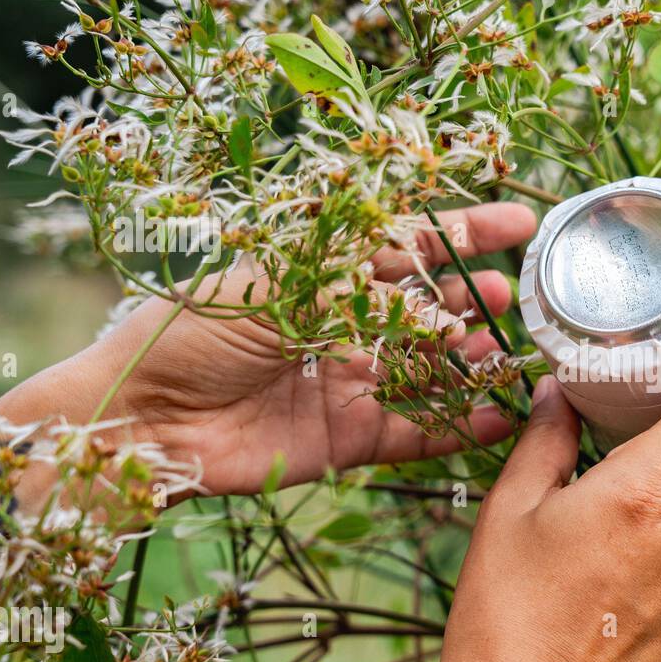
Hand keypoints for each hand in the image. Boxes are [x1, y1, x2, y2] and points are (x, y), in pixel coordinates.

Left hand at [0, 203, 535, 499]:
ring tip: (506, 355)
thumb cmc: (191, 331)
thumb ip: (360, 294)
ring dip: (472, 362)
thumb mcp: (278, 288)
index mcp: (324, 273)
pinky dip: (456, 428)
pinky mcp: (347, 439)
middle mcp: (344, 324)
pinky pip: (415, 433)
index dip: (463, 230)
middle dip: (472, 299)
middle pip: (427, 307)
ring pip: (430, 370)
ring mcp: (350, 382)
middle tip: (508, 298)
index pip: (406, 243)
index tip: (520, 222)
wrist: (140, 417)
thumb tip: (434, 310)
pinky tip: (495, 417)